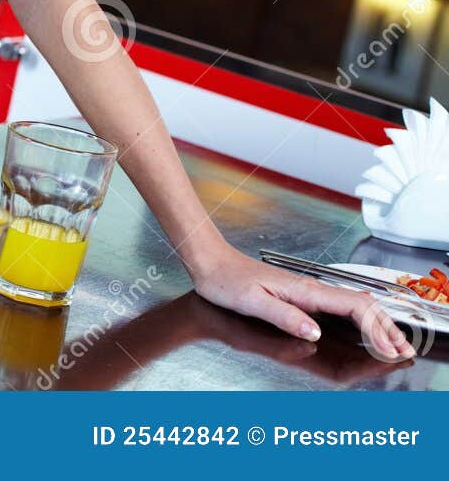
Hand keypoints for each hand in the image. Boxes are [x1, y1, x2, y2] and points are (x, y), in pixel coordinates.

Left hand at [189, 243, 415, 359]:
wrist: (212, 263)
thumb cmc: (227, 281)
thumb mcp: (252, 302)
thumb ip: (284, 316)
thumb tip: (314, 331)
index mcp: (304, 290)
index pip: (353, 307)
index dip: (375, 328)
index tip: (388, 348)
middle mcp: (311, 289)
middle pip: (361, 306)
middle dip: (385, 328)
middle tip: (402, 351)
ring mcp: (307, 292)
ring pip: (354, 306)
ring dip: (376, 324)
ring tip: (392, 344)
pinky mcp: (300, 296)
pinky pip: (340, 307)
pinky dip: (359, 320)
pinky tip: (363, 329)